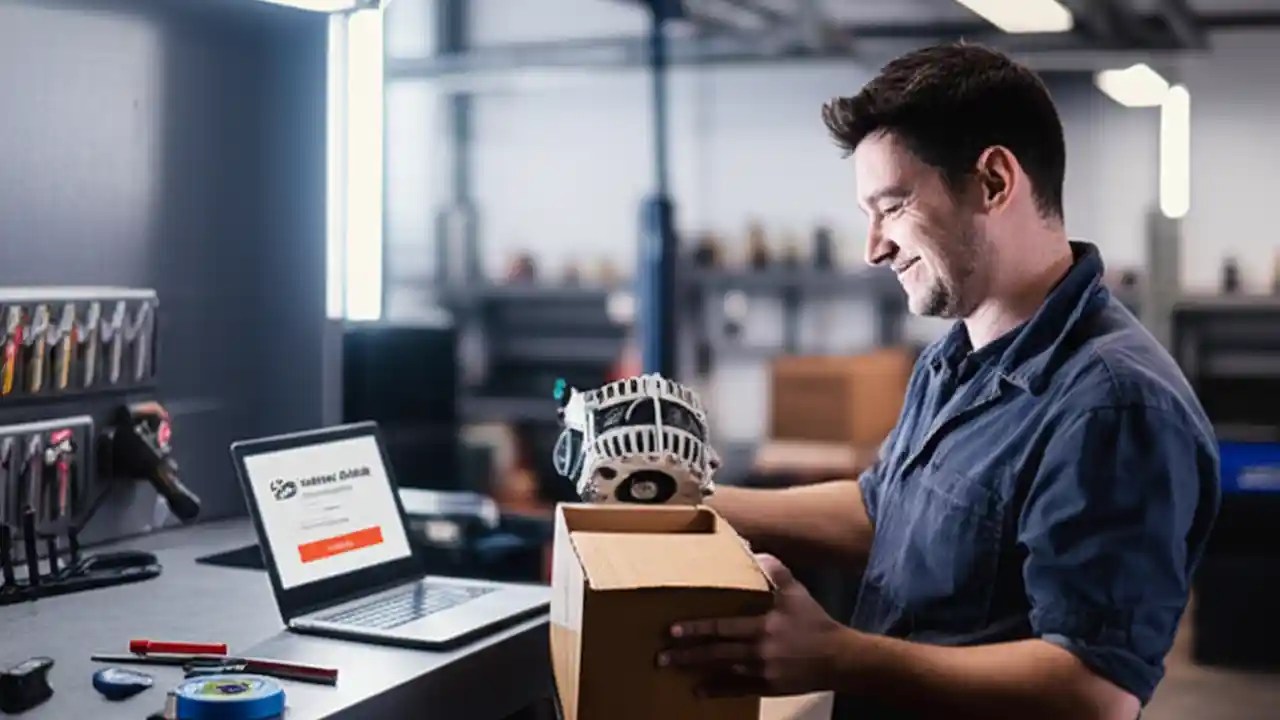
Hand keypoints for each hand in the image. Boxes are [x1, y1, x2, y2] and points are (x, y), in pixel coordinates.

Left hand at [656, 553, 851, 697]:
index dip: (697, 629)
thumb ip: (778, 573)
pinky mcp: (768, 687)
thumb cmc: (816, 624)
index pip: (723, 627)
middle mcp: (759, 650)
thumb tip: (758, 553)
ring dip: (696, 670)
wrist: (839, 659)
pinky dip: (717, 689)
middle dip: (686, 654)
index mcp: (764, 626)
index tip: (673, 630)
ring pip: (722, 671)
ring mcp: (762, 671)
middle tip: (661, 655)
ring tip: (672, 669)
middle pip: (715, 652)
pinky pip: (738, 690)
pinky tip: (699, 690)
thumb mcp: (798, 594)